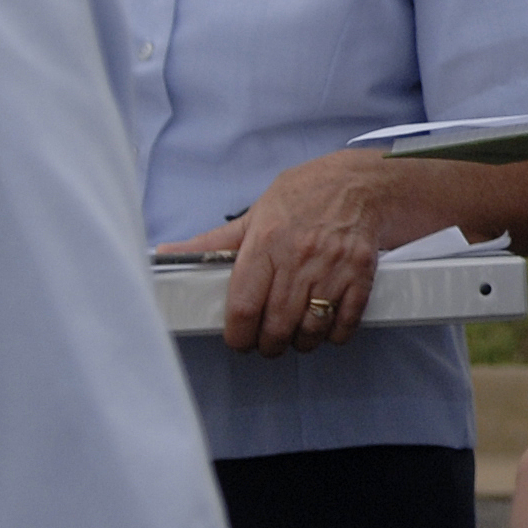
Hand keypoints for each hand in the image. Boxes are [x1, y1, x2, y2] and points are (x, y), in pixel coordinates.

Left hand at [157, 152, 395, 355]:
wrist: (362, 182)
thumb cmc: (304, 196)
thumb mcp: (256, 213)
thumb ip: (214, 243)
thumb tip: (166, 254)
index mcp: (266, 242)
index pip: (244, 306)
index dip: (238, 335)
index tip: (239, 340)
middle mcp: (298, 257)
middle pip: (276, 325)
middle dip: (268, 344)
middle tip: (267, 341)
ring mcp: (333, 268)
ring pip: (310, 330)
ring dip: (300, 342)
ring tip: (295, 334)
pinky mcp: (361, 275)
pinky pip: (344, 324)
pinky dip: (333, 335)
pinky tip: (325, 325)